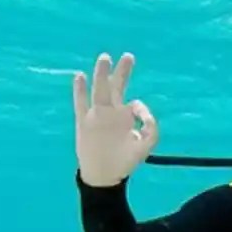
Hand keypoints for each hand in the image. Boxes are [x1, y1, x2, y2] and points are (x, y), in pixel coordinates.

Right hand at [72, 53, 158, 187]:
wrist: (104, 175)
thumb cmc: (125, 161)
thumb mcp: (145, 146)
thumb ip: (151, 128)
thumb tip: (140, 110)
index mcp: (125, 117)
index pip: (134, 104)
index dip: (141, 109)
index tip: (140, 116)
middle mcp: (111, 112)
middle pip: (116, 87)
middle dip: (123, 72)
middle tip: (130, 56)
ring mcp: (96, 115)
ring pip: (99, 90)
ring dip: (101, 74)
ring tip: (105, 57)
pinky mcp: (83, 122)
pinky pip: (80, 103)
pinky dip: (79, 90)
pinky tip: (80, 76)